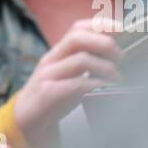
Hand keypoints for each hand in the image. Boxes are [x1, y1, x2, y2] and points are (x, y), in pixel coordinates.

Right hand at [12, 17, 121, 147]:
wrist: (25, 122)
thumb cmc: (53, 99)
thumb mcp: (67, 76)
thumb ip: (84, 63)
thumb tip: (116, 56)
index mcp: (57, 53)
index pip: (77, 29)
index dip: (100, 25)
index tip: (121, 29)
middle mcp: (51, 60)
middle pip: (77, 38)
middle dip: (103, 43)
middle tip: (120, 56)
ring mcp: (48, 76)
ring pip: (80, 60)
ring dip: (105, 67)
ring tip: (118, 78)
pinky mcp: (49, 94)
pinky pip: (77, 85)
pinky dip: (97, 84)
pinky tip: (108, 90)